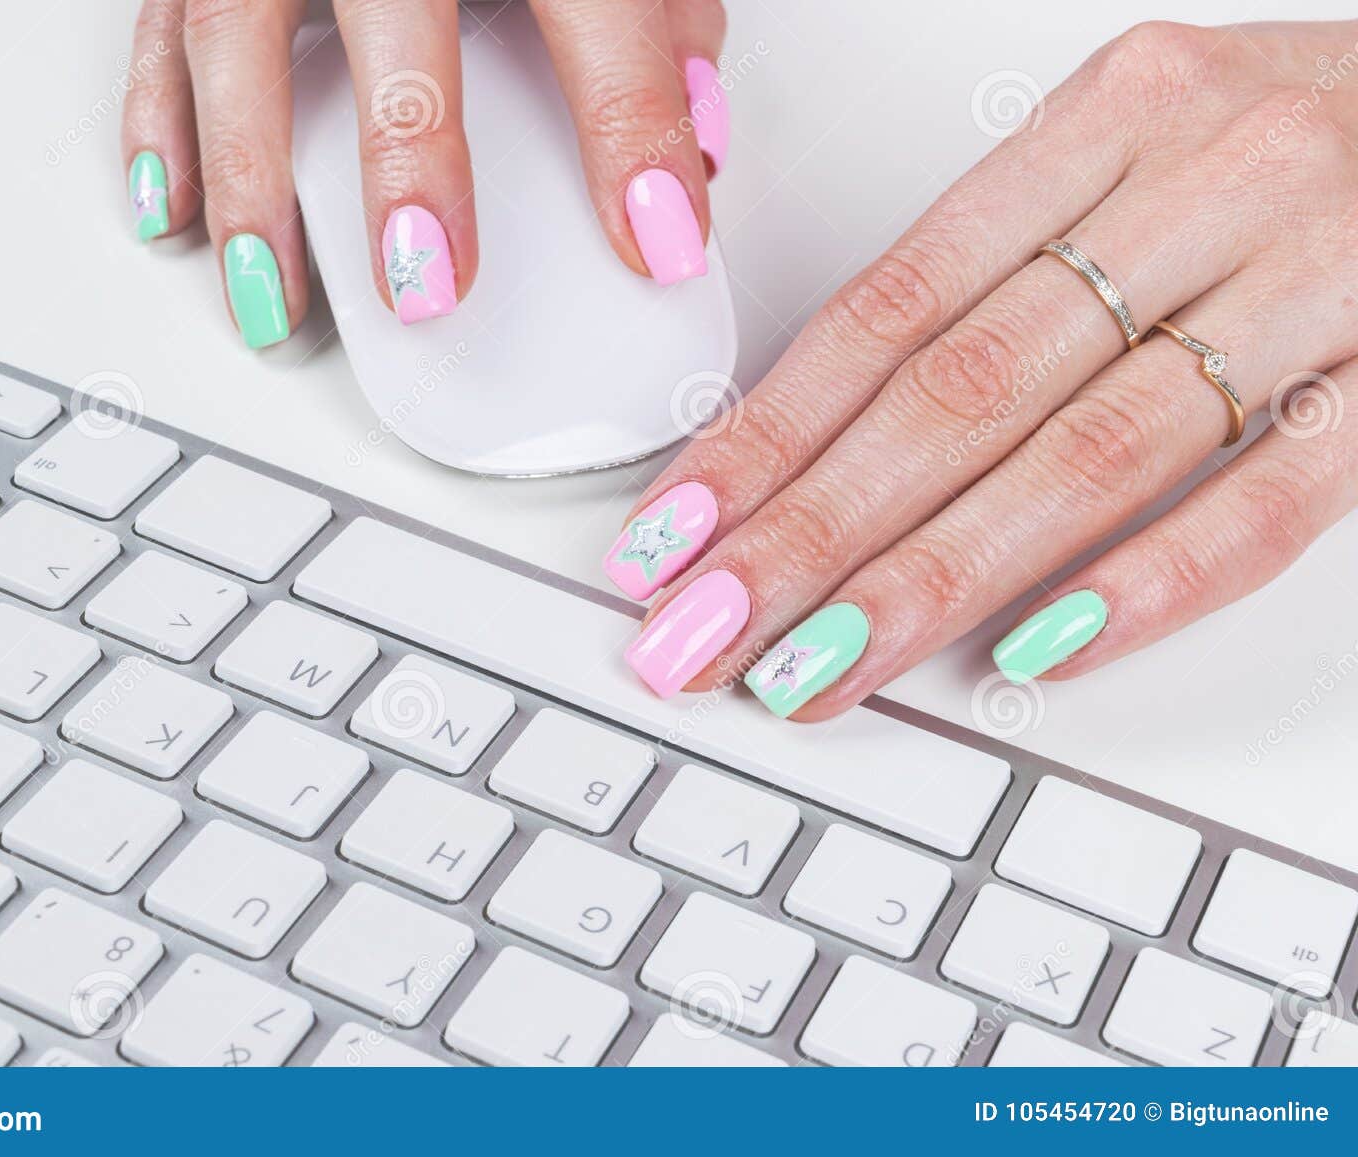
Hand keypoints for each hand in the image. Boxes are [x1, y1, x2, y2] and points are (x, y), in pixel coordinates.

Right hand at [120, 0, 726, 346]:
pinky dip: (160, 127)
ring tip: (275, 295)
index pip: (595, 16)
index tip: (661, 241)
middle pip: (396, 25)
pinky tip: (175, 211)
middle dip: (410, 161)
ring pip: (237, 39)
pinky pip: (159, 30)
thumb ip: (659, 18)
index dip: (631, 133)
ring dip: (251, 181)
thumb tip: (695, 138)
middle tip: (429, 283)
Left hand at [605, 20, 1357, 719]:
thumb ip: (996, 272)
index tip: (676, 528)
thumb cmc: (1297, 134)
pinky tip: (1029, 652)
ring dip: (933, 578)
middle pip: (961, 391)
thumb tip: (826, 430)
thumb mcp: (1129, 149)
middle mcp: (1202, 187)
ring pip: (1086, 454)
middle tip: (706, 626)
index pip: (890, 307)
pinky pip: (1269, 499)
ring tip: (819, 662)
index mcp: (1107, 121)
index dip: (768, 431)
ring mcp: (1316, 281)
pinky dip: (1144, 580)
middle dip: (811, 528)